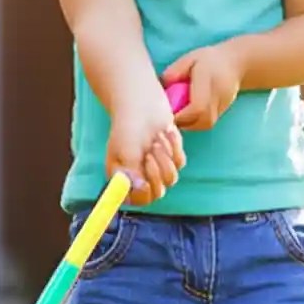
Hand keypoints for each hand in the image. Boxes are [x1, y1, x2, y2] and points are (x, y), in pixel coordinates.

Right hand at [107, 89, 186, 205]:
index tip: (145, 180)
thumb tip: (138, 188)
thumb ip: (130, 171)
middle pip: (157, 193)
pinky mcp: (172, 158)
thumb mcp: (124, 149)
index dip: (143, 193)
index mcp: (123, 179)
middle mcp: (140, 177)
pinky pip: (180, 162)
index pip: (136, 200)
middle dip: (156, 172)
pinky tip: (165, 131)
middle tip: (151, 152)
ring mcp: (158, 169)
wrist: (141, 103)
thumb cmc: (128, 126)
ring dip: (165, 157)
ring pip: (170, 178)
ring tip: (156, 138)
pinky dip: (174, 147)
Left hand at [160, 43, 243, 131]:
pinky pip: (206, 124)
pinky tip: (186, 116)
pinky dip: (194, 124)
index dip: (182, 115)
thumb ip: (175, 72)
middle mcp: (218, 97)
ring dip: (188, 124)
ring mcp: (222, 107)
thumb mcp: (189, 59)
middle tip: (169, 116)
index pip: (198, 107)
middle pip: (202, 121)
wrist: (235, 64)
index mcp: (209, 81)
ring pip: (205, 125)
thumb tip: (161, 88)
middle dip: (183, 122)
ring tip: (177, 115)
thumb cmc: (209, 60)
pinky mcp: (222, 113)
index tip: (167, 113)